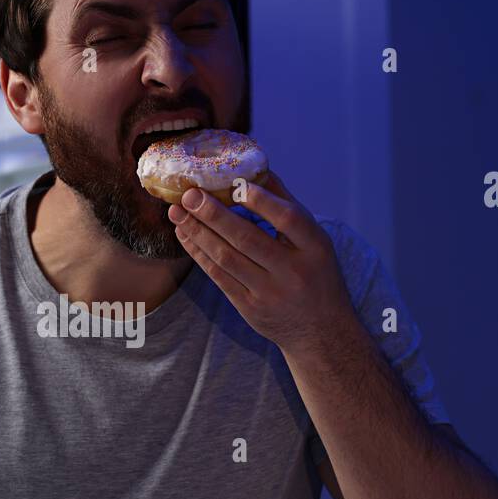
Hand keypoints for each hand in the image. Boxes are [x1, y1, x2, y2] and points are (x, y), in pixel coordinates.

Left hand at [168, 171, 354, 356]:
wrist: (320, 330)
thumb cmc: (315, 272)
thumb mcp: (315, 240)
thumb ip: (287, 205)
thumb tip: (256, 168)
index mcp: (315, 247)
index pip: (288, 219)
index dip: (262, 201)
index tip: (236, 184)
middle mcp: (293, 271)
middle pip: (247, 239)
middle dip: (214, 215)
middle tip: (189, 194)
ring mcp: (269, 292)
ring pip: (227, 258)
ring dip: (198, 233)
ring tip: (177, 212)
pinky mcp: (250, 308)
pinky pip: (219, 277)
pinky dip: (199, 254)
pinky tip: (185, 235)